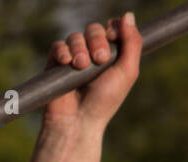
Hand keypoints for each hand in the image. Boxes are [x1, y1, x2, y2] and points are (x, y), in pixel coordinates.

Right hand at [28, 13, 141, 161]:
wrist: (77, 121)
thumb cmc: (104, 101)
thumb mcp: (127, 71)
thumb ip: (133, 42)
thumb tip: (128, 15)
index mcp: (112, 56)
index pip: (111, 28)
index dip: (112, 29)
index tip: (113, 39)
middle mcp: (92, 55)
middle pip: (93, 29)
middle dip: (97, 40)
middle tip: (99, 60)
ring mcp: (72, 59)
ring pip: (75, 37)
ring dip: (79, 49)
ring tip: (80, 66)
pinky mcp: (54, 66)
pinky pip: (57, 46)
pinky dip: (62, 51)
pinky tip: (66, 63)